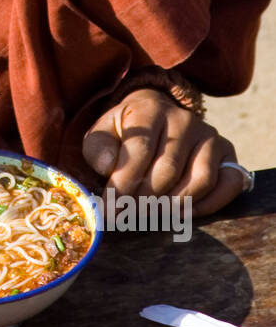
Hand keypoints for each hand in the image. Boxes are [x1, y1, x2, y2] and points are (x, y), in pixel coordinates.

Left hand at [82, 87, 248, 215]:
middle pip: (168, 170)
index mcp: (150, 109)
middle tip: (126, 217)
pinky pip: (227, 184)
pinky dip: (208, 205)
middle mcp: (184, 119)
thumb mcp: (102, 134)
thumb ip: (98, 149)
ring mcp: (209, 136)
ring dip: (173, 205)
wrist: (156, 120)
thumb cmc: (125, 134)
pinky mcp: (227, 154)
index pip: (139, 151)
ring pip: (199, 180)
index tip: (108, 211)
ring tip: (150, 214)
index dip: (122, 185)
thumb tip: (109, 168)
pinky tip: (182, 213)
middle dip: (143, 200)